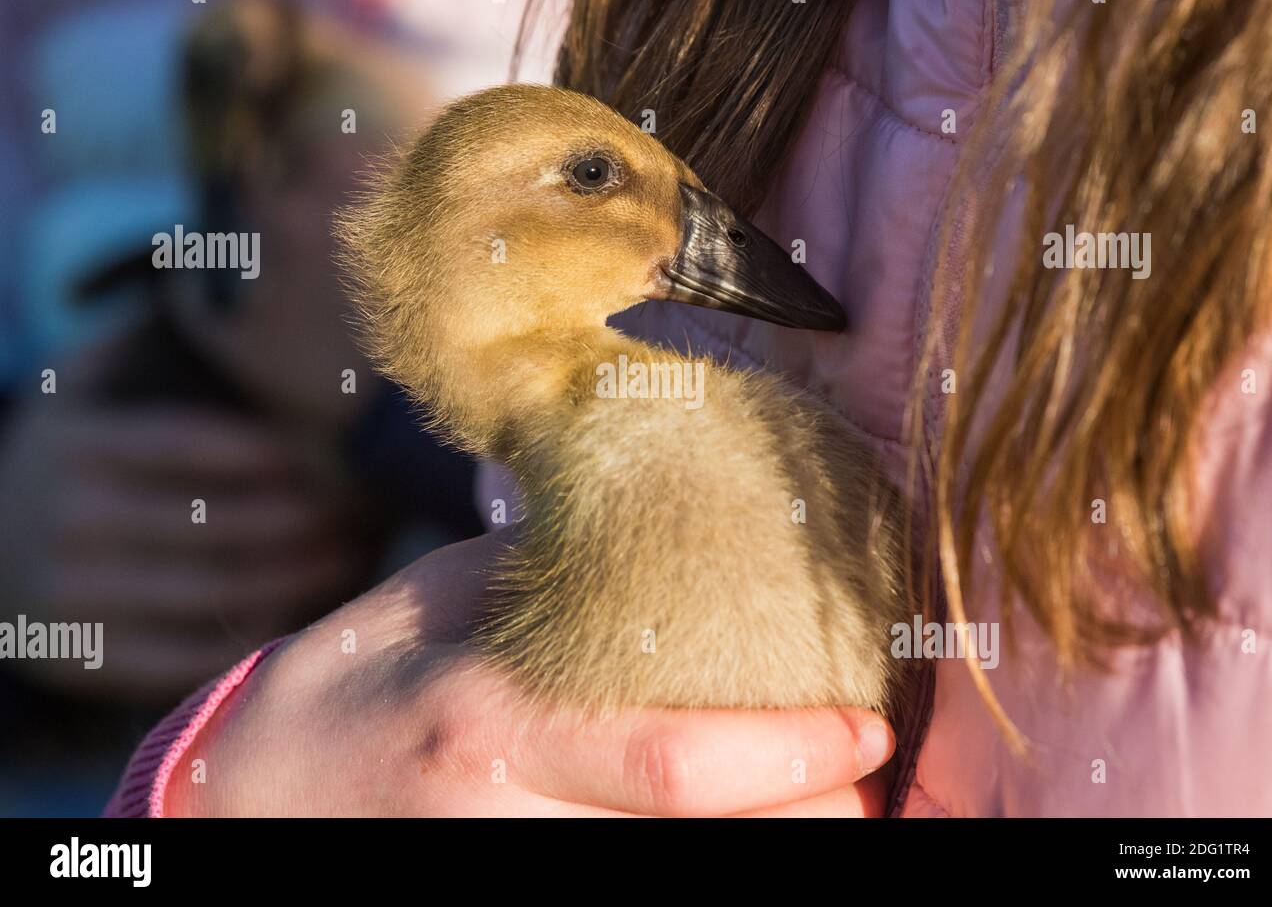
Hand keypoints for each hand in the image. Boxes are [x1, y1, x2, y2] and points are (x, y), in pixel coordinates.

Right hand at [0, 374, 369, 700]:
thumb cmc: (72, 461)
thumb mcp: (79, 392)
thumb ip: (138, 350)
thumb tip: (220, 306)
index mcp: (73, 446)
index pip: (184, 446)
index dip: (262, 453)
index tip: (320, 453)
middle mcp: (66, 521)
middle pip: (209, 523)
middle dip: (297, 517)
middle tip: (357, 508)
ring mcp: (72, 596)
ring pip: (208, 589)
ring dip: (293, 576)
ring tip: (348, 554)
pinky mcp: (85, 660)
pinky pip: (183, 655)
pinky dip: (249, 636)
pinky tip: (301, 614)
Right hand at [170, 532, 895, 816]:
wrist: (257, 787)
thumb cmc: (366, 673)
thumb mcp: (455, 600)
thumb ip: (566, 585)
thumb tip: (678, 541)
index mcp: (493, 724)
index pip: (670, 764)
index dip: (788, 756)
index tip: (867, 729)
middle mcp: (505, 822)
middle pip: (700, 850)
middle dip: (813, 820)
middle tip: (872, 775)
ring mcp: (505, 873)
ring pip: (681, 878)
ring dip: (777, 842)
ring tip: (833, 799)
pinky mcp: (505, 889)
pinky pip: (631, 884)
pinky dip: (709, 854)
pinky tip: (748, 821)